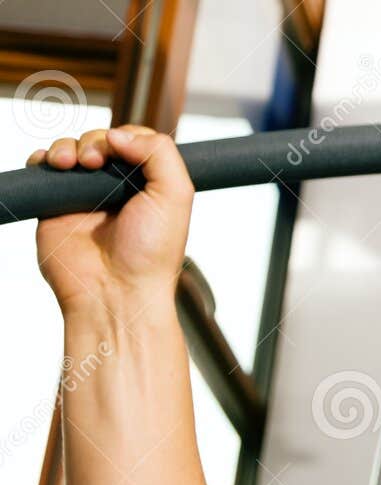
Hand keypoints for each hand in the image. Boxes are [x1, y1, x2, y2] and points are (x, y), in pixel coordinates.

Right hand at [30, 125, 193, 317]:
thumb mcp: (175, 196)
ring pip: (69, 150)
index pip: (133, 141)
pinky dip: (42, 159)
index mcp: (147, 186)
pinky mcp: (54, 207)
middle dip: (94, 141)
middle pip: (98, 141)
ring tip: (71, 164)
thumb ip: (160, 154)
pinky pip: (42, 170)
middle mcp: (116, 189)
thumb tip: (117, 134)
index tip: (122, 150)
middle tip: (94, 162)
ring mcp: (84, 197)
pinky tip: (50, 165)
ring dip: (67, 147)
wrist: (115, 292)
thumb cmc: (151, 253)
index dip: (125, 136)